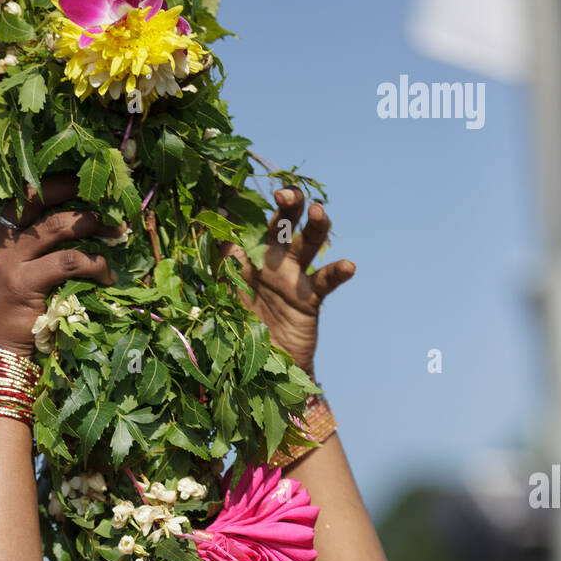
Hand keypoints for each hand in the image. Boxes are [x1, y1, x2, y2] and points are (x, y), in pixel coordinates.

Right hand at [0, 171, 124, 357]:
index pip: (16, 188)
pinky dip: (95, 264)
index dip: (45, 173)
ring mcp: (8, 261)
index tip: (77, 167)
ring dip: (94, 224)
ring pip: (58, 225)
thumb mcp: (10, 274)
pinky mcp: (23, 284)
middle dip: (76, 190)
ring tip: (117, 230)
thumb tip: (74, 225)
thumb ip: (30, 248)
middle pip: (39, 196)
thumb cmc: (11, 317)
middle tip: (107, 194)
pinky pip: (68, 262)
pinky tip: (107, 272)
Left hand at [223, 188, 355, 373]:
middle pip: (284, 225)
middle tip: (285, 194)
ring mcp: (293, 279)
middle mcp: (272, 263)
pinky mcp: (309, 300)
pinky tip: (349, 265)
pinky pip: (326, 282)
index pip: (250, 223)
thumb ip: (218, 261)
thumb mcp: (220, 294)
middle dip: (288, 205)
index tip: (237, 188)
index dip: (245, 205)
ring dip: (316, 226)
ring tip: (318, 211)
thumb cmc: (236, 332)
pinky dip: (338, 272)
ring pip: (309, 244)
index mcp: (247, 258)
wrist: (256, 372)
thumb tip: (211, 220)